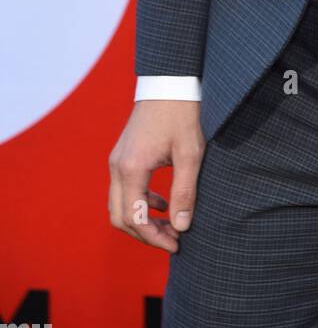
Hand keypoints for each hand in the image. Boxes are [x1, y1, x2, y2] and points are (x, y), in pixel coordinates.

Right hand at [108, 100, 204, 251]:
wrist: (169, 82)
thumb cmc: (183, 114)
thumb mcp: (191, 153)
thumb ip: (185, 191)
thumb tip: (181, 227)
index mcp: (132, 168)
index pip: (134, 218)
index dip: (154, 238)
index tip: (177, 245)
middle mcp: (117, 167)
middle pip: (120, 217)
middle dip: (145, 234)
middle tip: (173, 239)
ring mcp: (116, 161)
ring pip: (119, 205)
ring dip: (142, 219)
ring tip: (171, 224)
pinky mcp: (122, 156)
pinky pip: (123, 190)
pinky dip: (140, 203)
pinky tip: (164, 203)